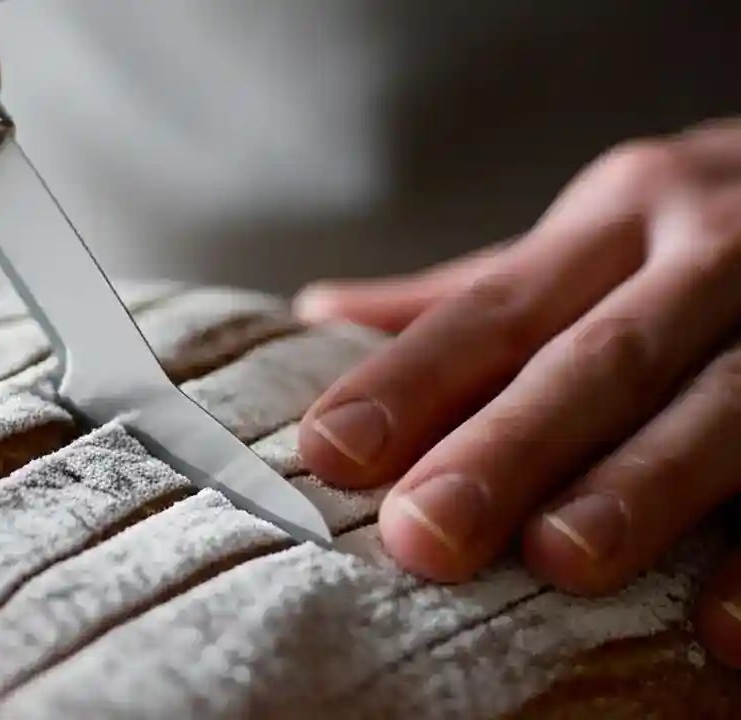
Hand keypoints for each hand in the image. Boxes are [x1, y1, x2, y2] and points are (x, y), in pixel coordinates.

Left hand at [295, 119, 740, 667]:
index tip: (329, 450)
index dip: (411, 380)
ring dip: (645, 487)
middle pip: (603, 358)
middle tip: (425, 532)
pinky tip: (724, 631)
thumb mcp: (594, 237)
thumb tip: (319, 315)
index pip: (495, 309)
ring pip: (724, 409)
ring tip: (561, 561)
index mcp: (621, 218)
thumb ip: (473, 294)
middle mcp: (711, 258)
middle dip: (512, 446)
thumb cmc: (698, 235)